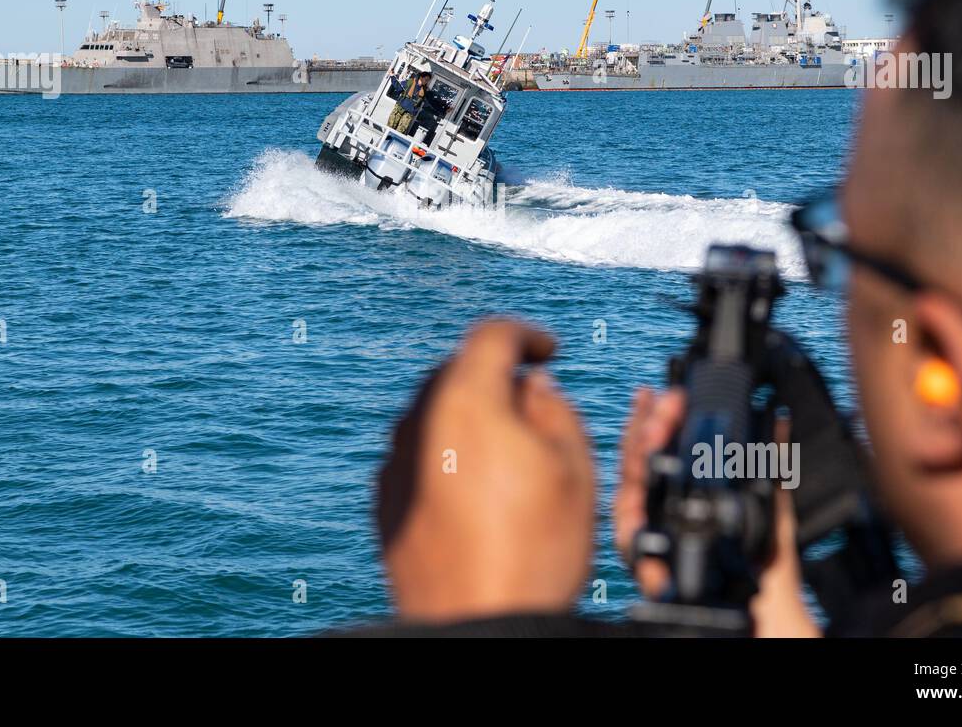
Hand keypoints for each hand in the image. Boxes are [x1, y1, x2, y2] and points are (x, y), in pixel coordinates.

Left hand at [381, 320, 594, 621]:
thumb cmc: (534, 553)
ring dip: (467, 415)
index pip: (492, 335)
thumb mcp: (575, 468)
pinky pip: (417, 457)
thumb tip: (531, 388)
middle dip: (493, 374)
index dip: (527, 334)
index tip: (547, 350)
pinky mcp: (386, 502)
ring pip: (432, 414)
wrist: (482, 627)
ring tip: (508, 452)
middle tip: (530, 398)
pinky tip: (477, 490)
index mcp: (468, 402)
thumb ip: (554, 408)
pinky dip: (445, 455)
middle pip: (455, 371)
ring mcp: (396, 464)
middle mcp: (421, 423)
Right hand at [613, 387, 820, 636]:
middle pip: (636, 460)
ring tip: (655, 435)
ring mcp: (649, 534)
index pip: (657, 445)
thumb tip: (776, 420)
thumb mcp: (768, 505)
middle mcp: (657, 509)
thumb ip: (768, 463)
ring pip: (626, 489)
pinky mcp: (647, 561)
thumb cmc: (761, 564)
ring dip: (637, 457)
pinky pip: (629, 537)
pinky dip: (631, 514)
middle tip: (666, 405)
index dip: (654, 416)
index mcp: (680, 491)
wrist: (766, 612)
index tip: (662, 391)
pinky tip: (641, 493)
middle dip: (647, 426)